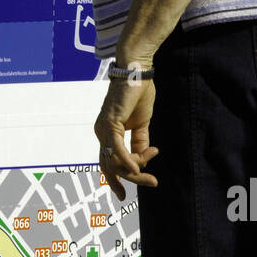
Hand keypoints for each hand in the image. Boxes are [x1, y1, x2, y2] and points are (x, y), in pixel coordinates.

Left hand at [94, 78, 158, 199]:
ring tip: (154, 161)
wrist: (138, 72)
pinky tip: (138, 168)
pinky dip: (127, 160)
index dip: (121, 179)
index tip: (140, 184)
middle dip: (131, 178)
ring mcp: (103, 129)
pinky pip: (117, 149)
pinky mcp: (110, 123)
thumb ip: (140, 143)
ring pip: (115, 161)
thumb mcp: (142, 124)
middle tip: (152, 182)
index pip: (111, 163)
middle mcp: (102, 133)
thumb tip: (142, 162)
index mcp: (108, 133)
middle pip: (111, 167)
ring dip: (136, 168)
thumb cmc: (139, 93)